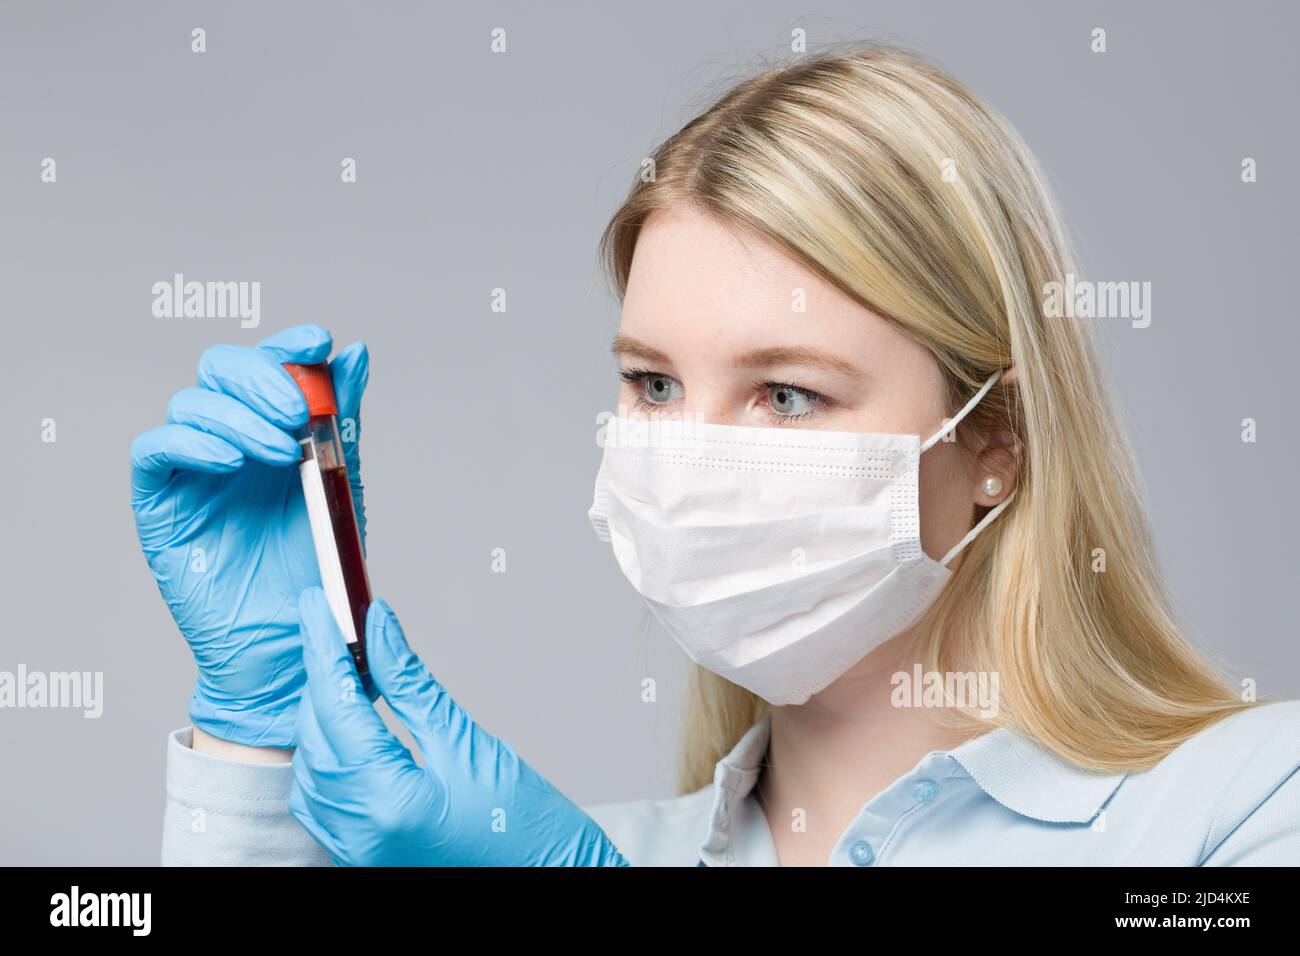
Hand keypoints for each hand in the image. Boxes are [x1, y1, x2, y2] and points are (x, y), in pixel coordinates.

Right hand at [130, 325, 369, 747]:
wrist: (293, 641)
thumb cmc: (317, 569)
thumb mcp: (342, 486)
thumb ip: (344, 421)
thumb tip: (354, 353)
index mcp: (273, 428)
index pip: (267, 363)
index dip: (287, 344)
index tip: (318, 343)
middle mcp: (228, 439)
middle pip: (221, 369)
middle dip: (260, 376)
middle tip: (297, 412)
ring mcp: (192, 470)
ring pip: (190, 404)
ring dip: (237, 416)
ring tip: (282, 453)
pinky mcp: (160, 504)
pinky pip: (154, 452)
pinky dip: (190, 443)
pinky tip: (230, 461)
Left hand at [288, 588, 629, 866]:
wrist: (550, 878)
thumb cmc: (526, 828)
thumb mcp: (469, 743)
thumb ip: (412, 684)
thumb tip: (381, 630)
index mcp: (386, 800)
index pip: (336, 706)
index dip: (323, 648)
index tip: (316, 605)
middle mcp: (358, 831)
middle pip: (316, 735)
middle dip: (323, 677)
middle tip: (340, 629)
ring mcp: (354, 849)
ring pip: (311, 766)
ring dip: (324, 716)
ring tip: (351, 673)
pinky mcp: (359, 854)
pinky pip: (320, 798)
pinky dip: (327, 754)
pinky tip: (349, 726)